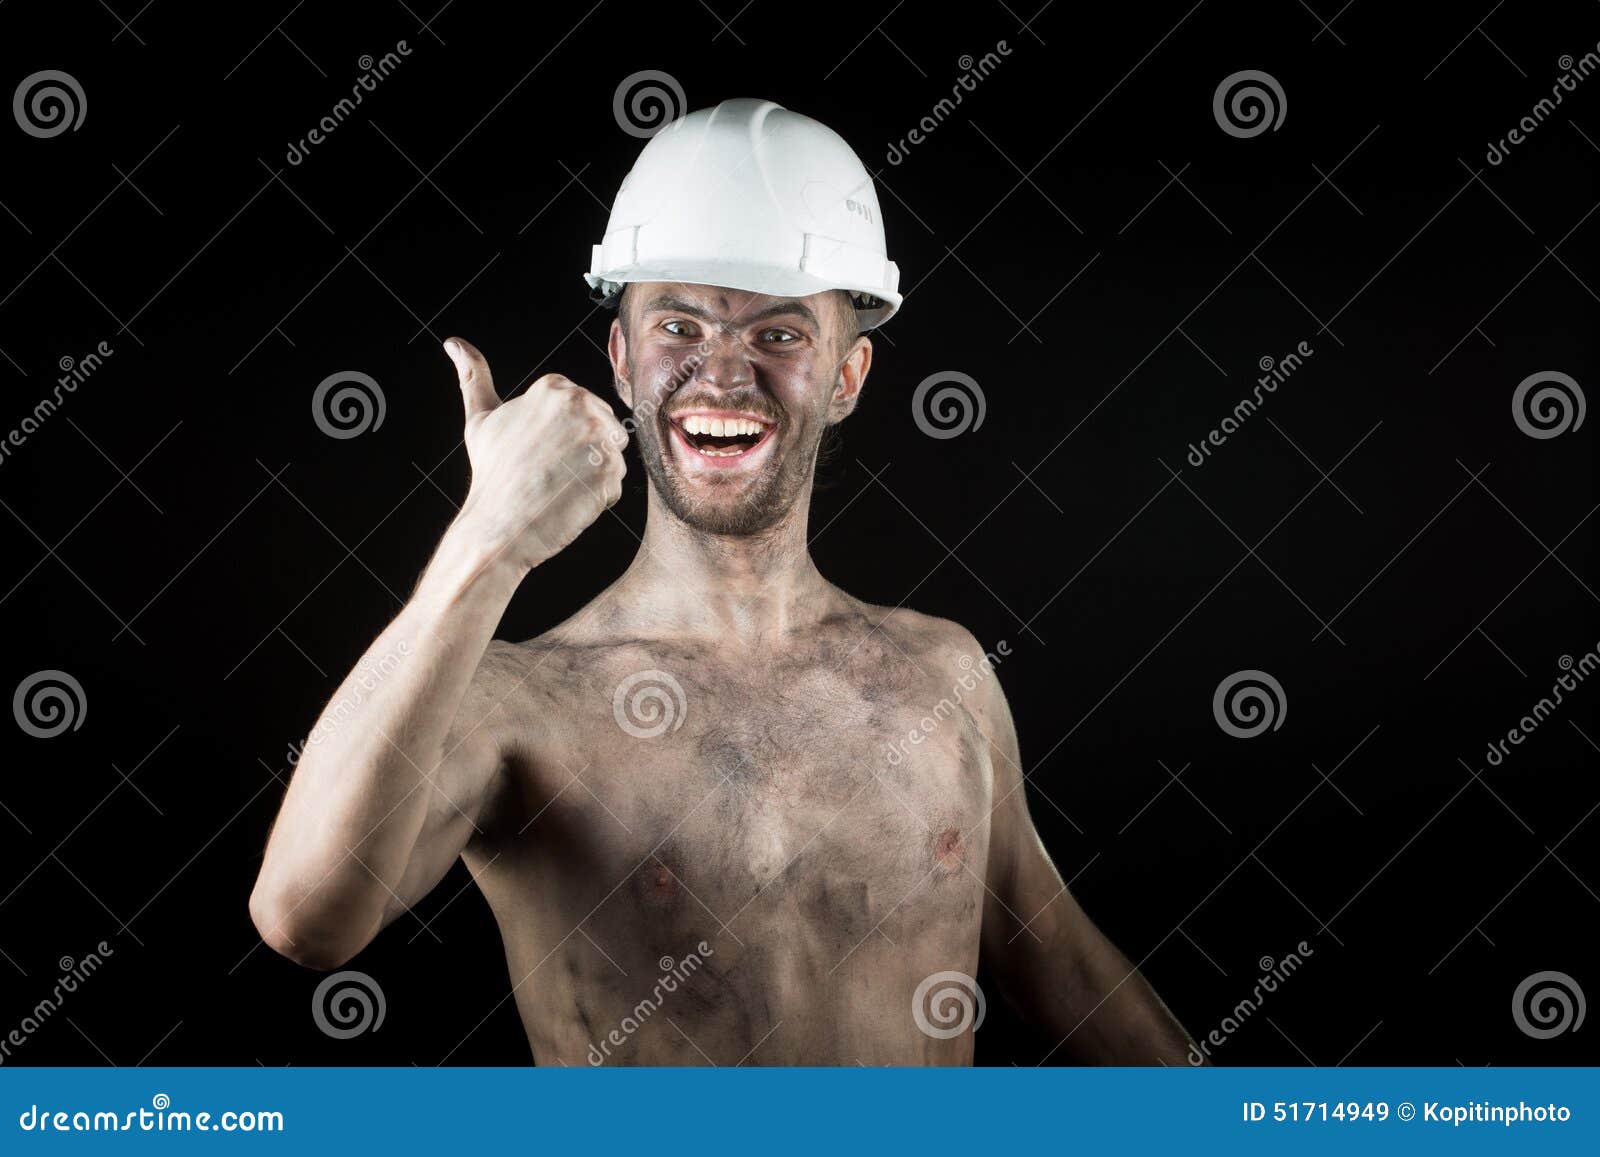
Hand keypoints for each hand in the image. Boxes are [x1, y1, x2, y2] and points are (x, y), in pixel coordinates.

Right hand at [444, 337, 627, 571]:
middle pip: (603, 429)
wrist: (499, 526)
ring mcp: (599, 438)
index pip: (583, 409)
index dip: (563, 437)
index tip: (539, 452)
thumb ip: (474, 376)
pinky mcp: (612, 471)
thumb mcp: (480, 419)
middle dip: (583, 453)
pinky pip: (614, 484)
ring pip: (610, 456)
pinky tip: (567, 501)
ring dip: (591, 475)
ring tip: (558, 485)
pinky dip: (596, 498)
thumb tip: (453, 342)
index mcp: (555, 388)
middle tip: (547, 472)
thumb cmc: (491, 474)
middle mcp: (581, 405)